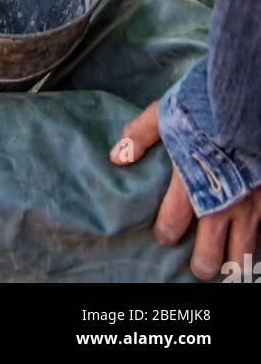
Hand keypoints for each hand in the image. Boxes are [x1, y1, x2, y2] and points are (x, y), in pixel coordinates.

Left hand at [111, 101, 260, 281]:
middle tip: (199, 264)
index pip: (171, 227)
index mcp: (190, 184)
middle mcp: (221, 203)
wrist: (246, 97)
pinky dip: (256, 244)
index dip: (165, 235)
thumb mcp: (166, 113)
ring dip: (233, 264)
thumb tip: (117, 157)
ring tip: (226, 265)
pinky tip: (249, 243)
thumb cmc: (204, 103)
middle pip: (210, 255)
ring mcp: (250, 206)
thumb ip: (140, 136)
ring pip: (243, 256)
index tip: (164, 234)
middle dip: (202, 264)